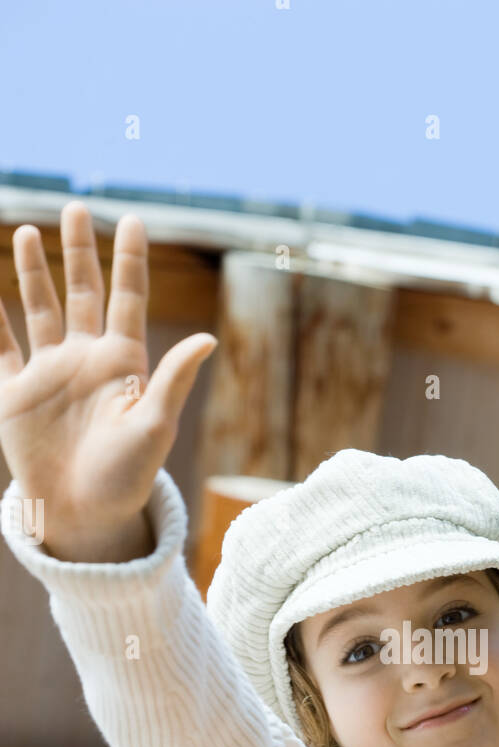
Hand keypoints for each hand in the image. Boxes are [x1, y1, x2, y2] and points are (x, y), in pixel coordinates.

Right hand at [0, 200, 216, 558]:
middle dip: (79, 252)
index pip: (128, 300)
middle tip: (75, 208)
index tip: (133, 220)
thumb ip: (173, 380)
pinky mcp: (14, 396)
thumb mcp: (154, 427)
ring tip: (26, 232)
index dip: (130, 262)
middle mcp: (86, 361)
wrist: (84, 516)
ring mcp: (49, 375)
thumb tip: (209, 338)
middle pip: (82, 294)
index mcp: (124, 364)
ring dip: (33, 273)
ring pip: (40, 310)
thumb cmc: (128, 477)